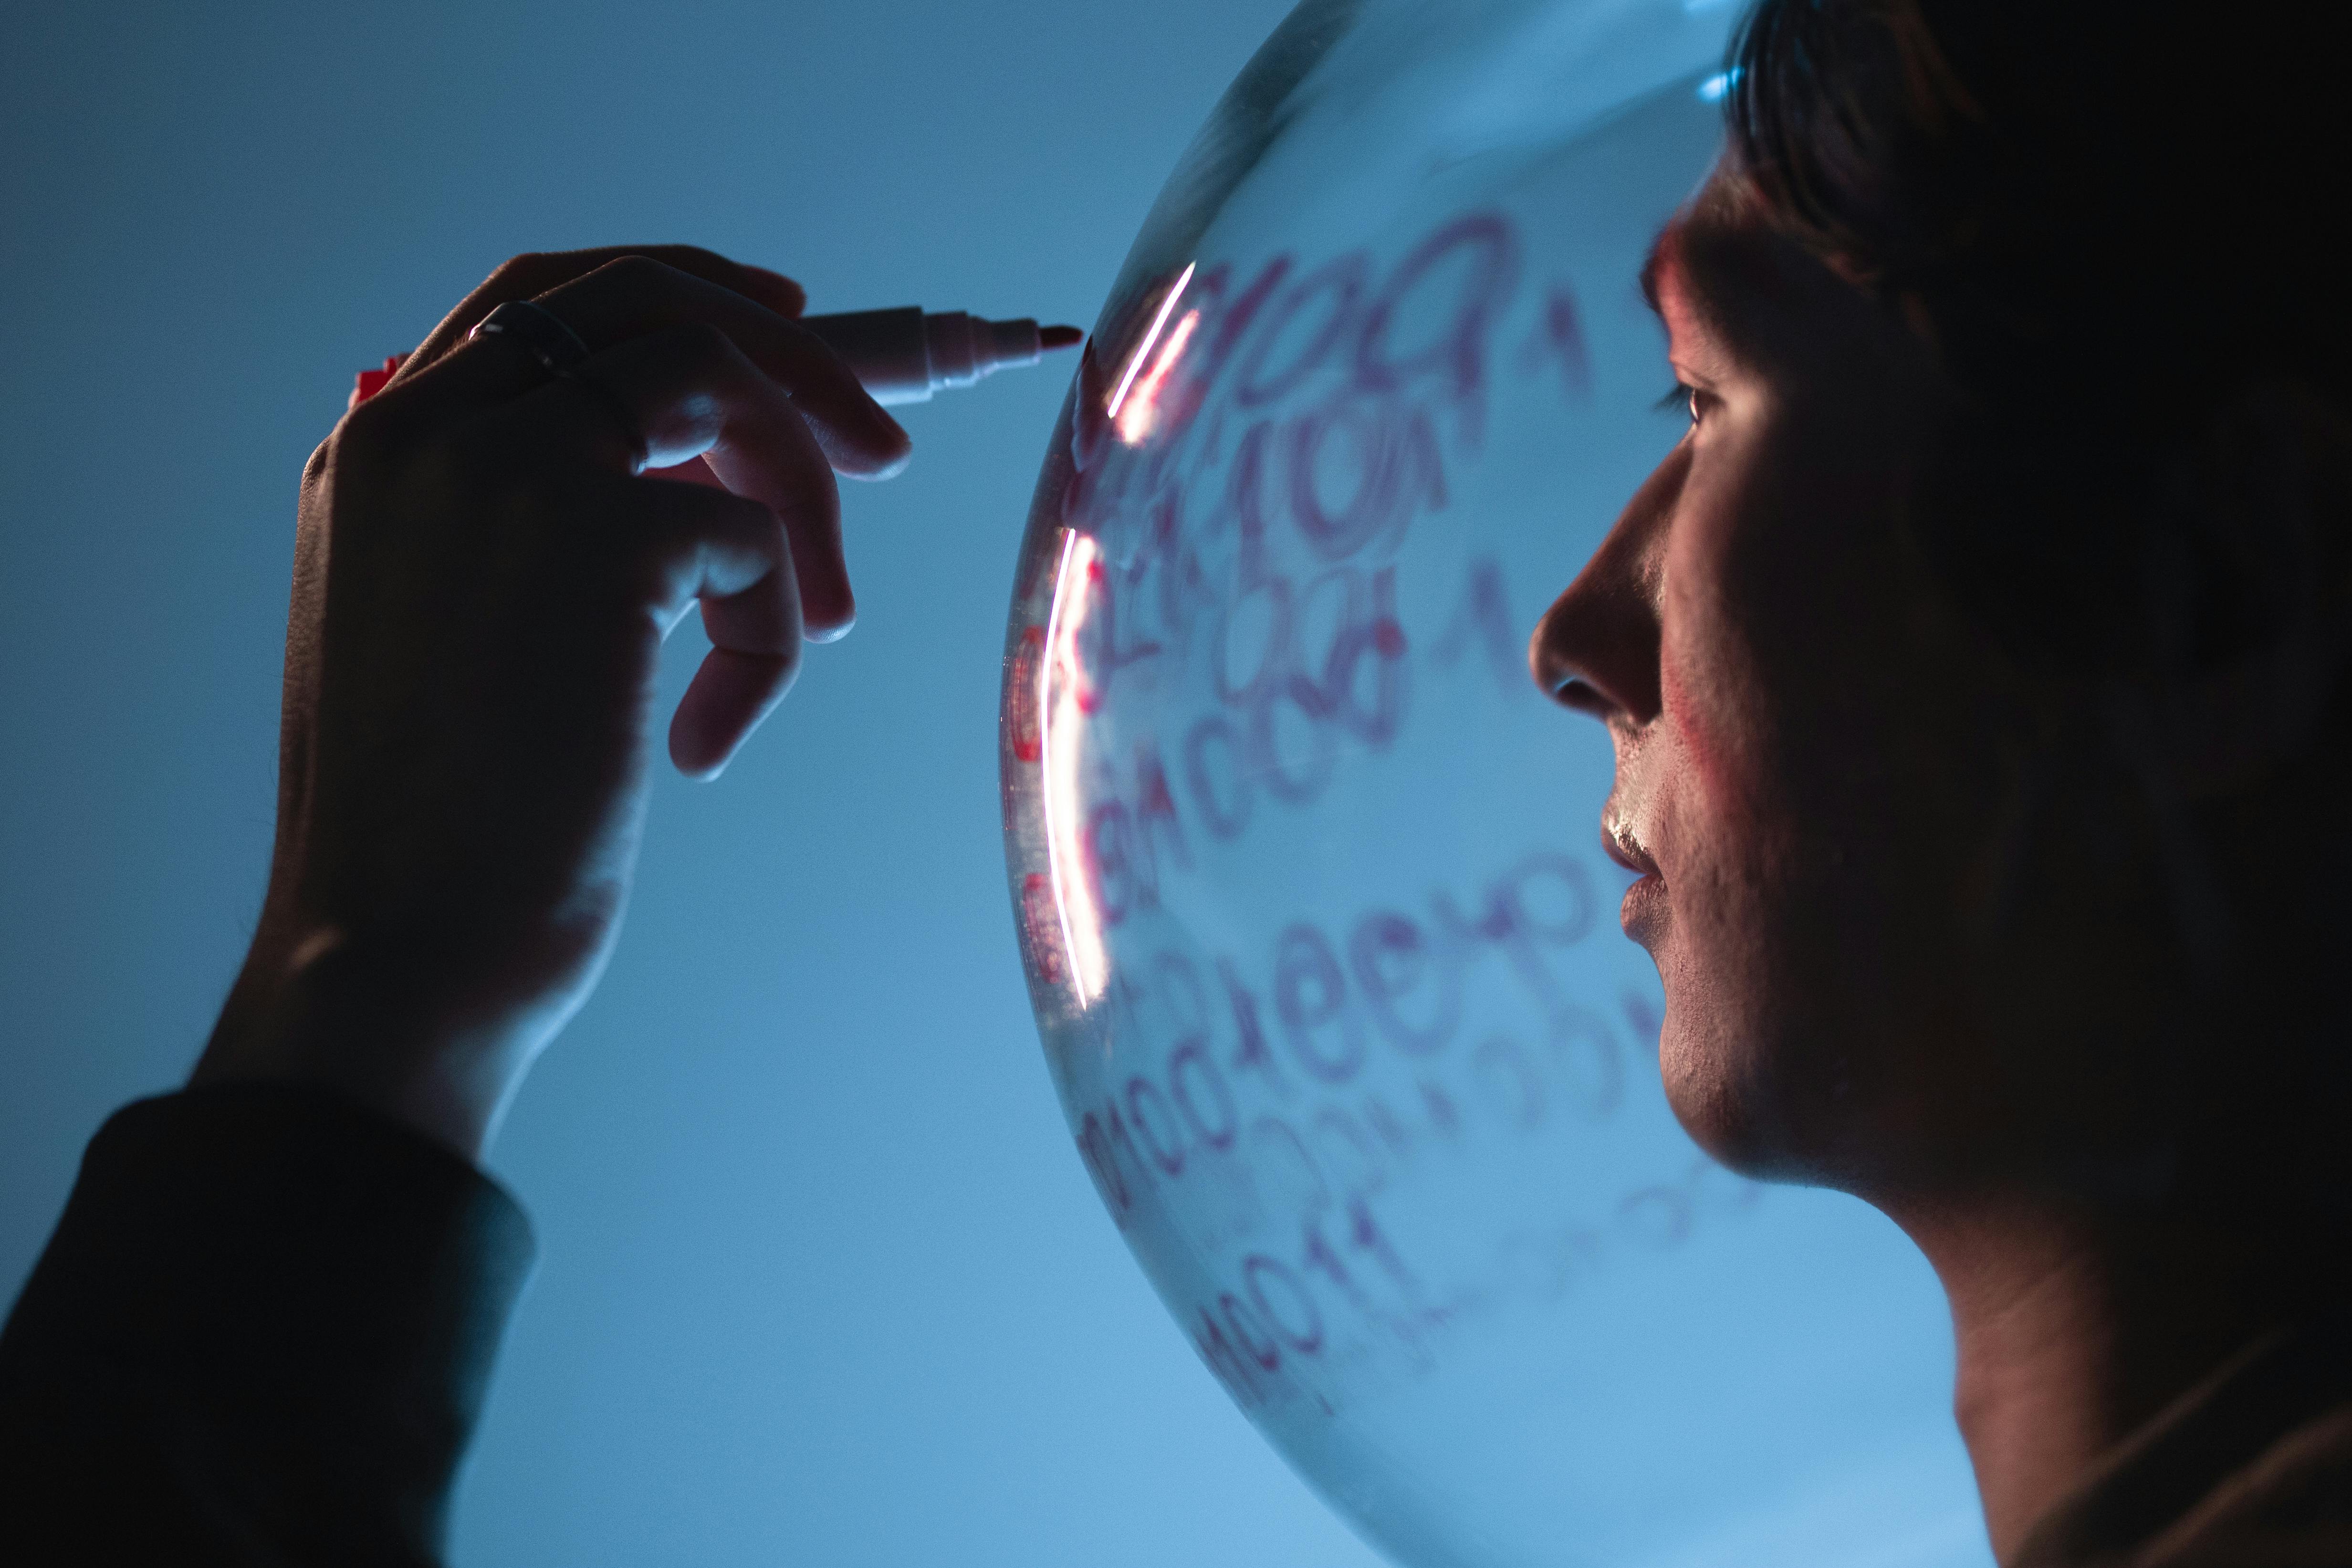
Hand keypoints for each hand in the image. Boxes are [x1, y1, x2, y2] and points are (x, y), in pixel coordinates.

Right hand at [191, 246, 910, 1158]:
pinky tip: (708, 739)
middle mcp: (427, 428)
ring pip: (722, 382)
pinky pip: (754, 535)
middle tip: (886, 452)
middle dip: (794, 355)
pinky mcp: (592, 538)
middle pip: (651, 298)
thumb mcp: (464, 634)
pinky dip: (771, 634)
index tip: (797, 321)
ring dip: (805, 499)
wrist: (399, 953)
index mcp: (383, 447)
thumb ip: (544, 524)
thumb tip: (702, 479)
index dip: (688, 290)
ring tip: (815, 630)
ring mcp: (503, 468)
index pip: (547, 297)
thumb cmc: (445, 832)